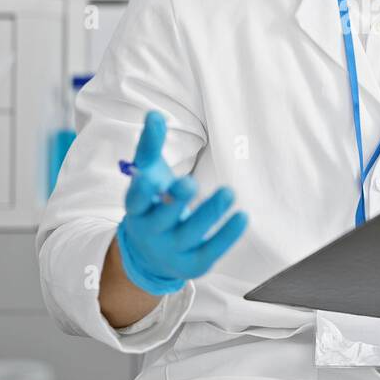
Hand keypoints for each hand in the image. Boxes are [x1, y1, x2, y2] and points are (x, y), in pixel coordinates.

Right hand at [115, 111, 247, 294]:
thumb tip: (155, 114)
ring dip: (208, 214)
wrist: (150, 254)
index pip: (136, 201)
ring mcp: (171, 250)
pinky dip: (226, 236)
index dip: (142, 191)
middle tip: (190, 183)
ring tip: (229, 192)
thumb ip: (151, 146)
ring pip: (189, 234)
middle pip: (163, 218)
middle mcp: (151, 231)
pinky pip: (210, 251)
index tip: (151, 178)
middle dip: (176, 201)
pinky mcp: (193, 264)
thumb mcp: (148, 175)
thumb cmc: (153, 203)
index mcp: (137, 208)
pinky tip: (242, 217)